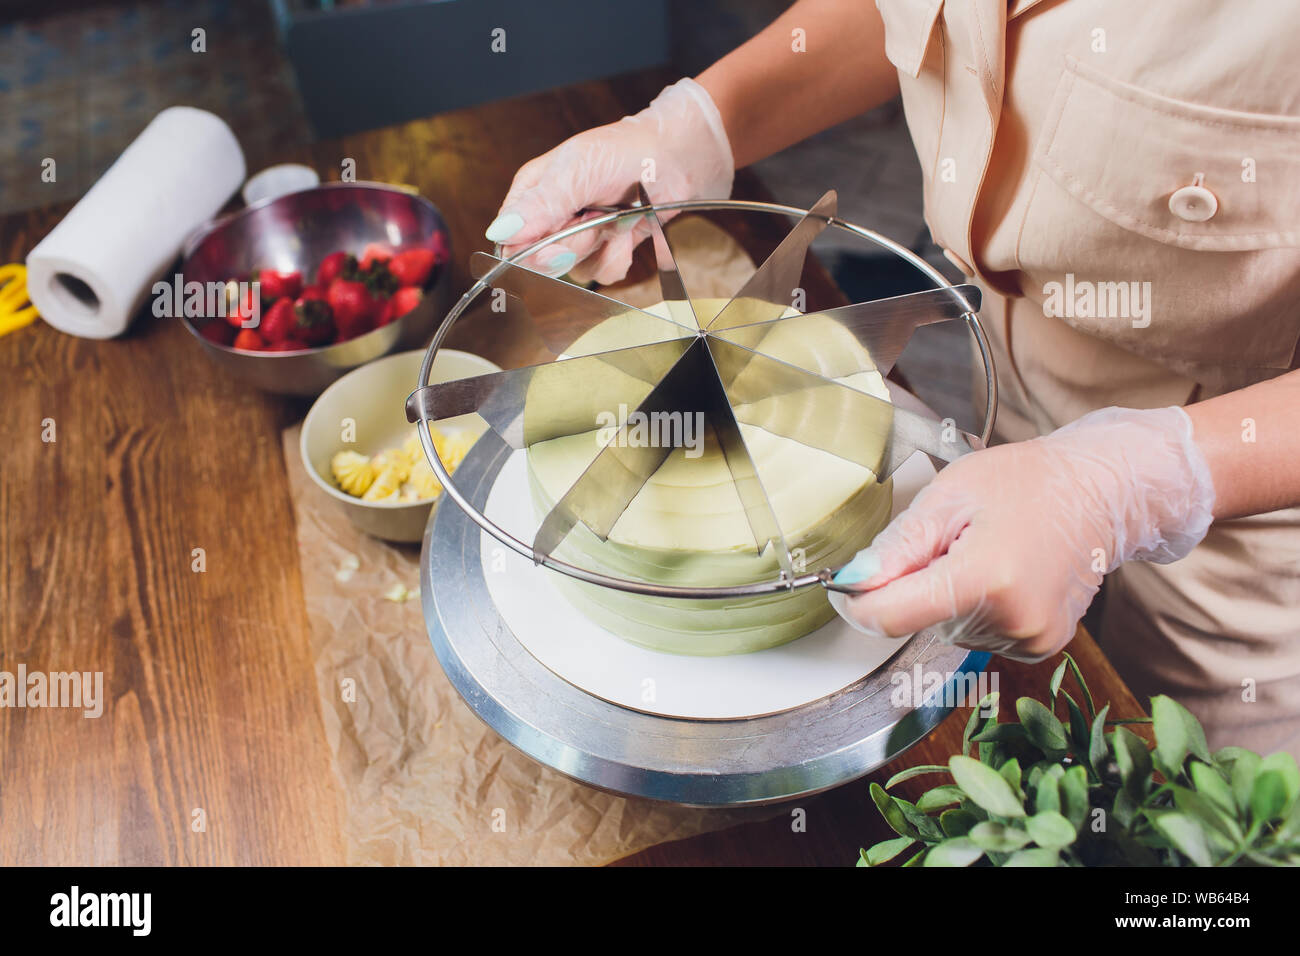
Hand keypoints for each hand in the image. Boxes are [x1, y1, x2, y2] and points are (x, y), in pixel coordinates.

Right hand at [484, 78, 733, 284]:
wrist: (678, 158)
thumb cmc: (626, 151)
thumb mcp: (576, 172)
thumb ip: (540, 205)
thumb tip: (500, 233)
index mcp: (534, 193)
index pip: (510, 240)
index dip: (529, 252)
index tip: (554, 245)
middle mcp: (553, 218)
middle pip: (541, 261)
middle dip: (572, 247)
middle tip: (592, 222)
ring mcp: (581, 235)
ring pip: (575, 270)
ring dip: (601, 249)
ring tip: (616, 219)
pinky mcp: (608, 248)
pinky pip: (604, 272)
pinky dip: (621, 256)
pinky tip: (630, 231)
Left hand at [830, 407, 1215, 661]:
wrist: (1102, 491)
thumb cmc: (1030, 481)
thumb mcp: (950, 495)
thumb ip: (898, 545)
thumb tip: (855, 580)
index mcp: (986, 576)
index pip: (893, 615)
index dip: (859, 602)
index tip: (846, 586)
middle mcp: (1013, 619)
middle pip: (920, 621)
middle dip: (915, 586)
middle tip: (949, 540)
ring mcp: (1031, 637)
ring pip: (947, 629)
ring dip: (946, 597)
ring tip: (984, 551)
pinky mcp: (1041, 646)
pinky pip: (979, 635)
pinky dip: (975, 608)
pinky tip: (1001, 574)